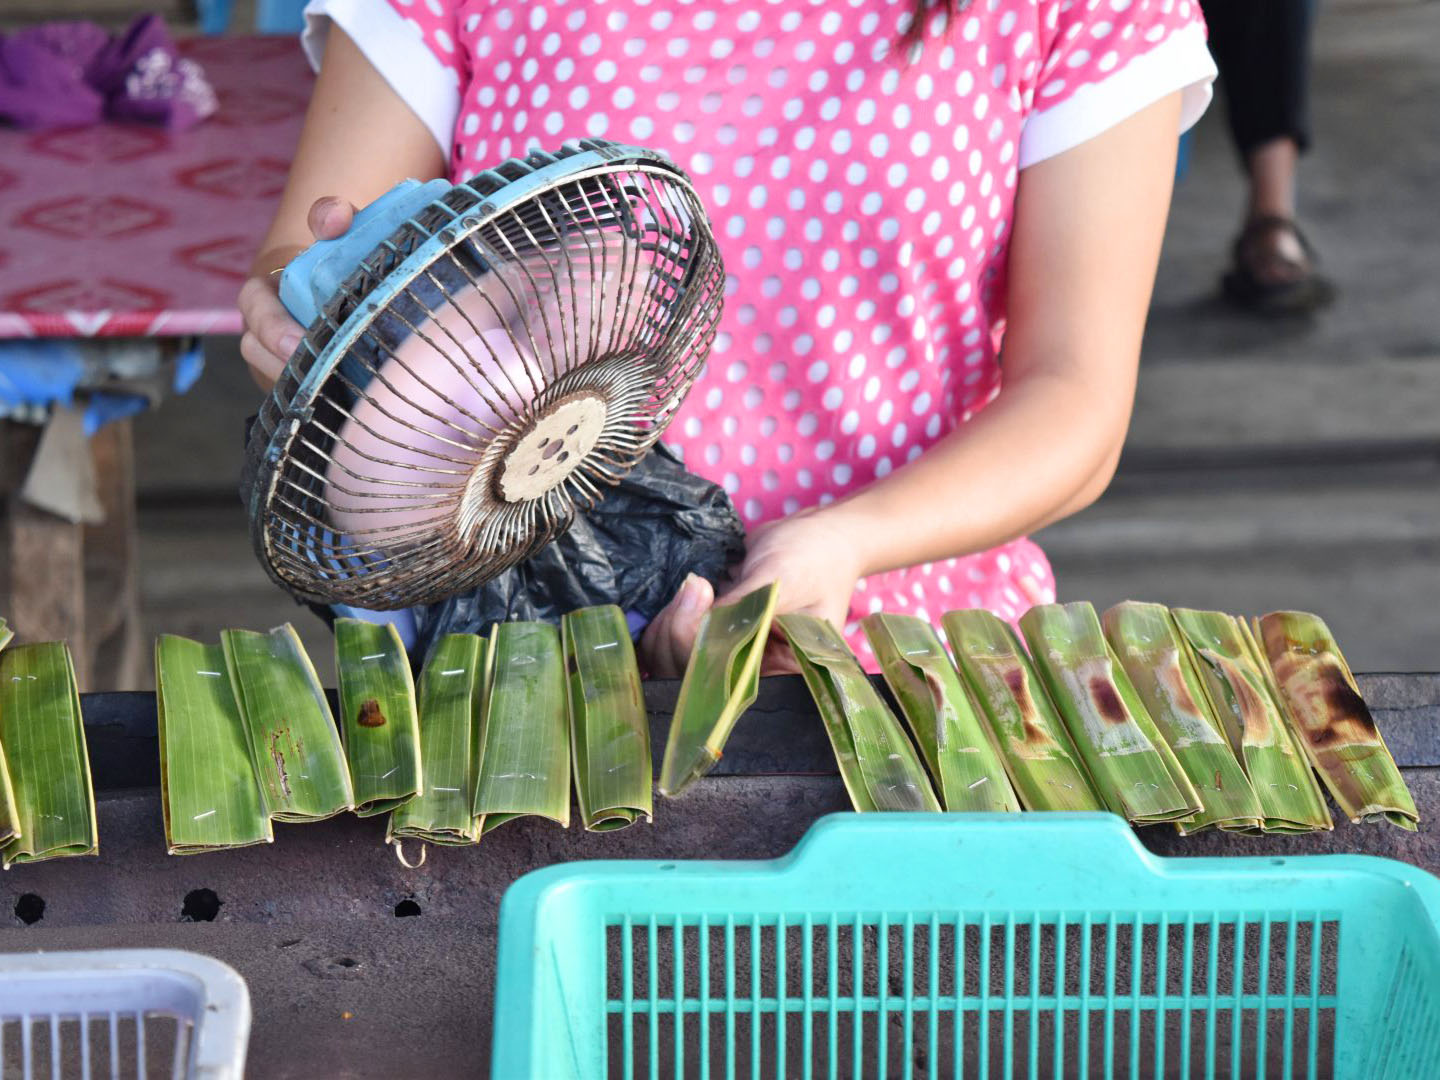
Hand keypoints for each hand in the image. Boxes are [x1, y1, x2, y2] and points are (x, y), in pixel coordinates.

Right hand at [238, 197, 355, 391]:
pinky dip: (323, 397)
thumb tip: (336, 217)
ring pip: (279, 380)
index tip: (296, 342)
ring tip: (341, 385)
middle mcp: (262, 332)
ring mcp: (276, 363)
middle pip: (258, 352)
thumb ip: (330, 215)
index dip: (271, 326)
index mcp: (263, 295)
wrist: (338, 289)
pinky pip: (302, 398)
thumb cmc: (333, 259)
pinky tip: (351, 397)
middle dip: (285, 364)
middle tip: (323, 371)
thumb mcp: (333, 231)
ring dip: (306, 384)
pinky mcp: (298, 386)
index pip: (254, 307)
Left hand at [639, 506, 865, 677]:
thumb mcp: (781, 579)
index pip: (728, 677)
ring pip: (680, 660)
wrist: (817, 533)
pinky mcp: (717, 631)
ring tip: (689, 586)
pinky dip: (671, 620)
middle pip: (696, 675)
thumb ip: (742, 605)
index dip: (699, 647)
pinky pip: (681, 640)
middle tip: (691, 587)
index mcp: (782, 668)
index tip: (697, 600)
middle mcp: (754, 667)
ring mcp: (733, 650)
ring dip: (670, 626)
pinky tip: (681, 594)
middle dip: (678, 633)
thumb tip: (695, 623)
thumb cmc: (813, 556)